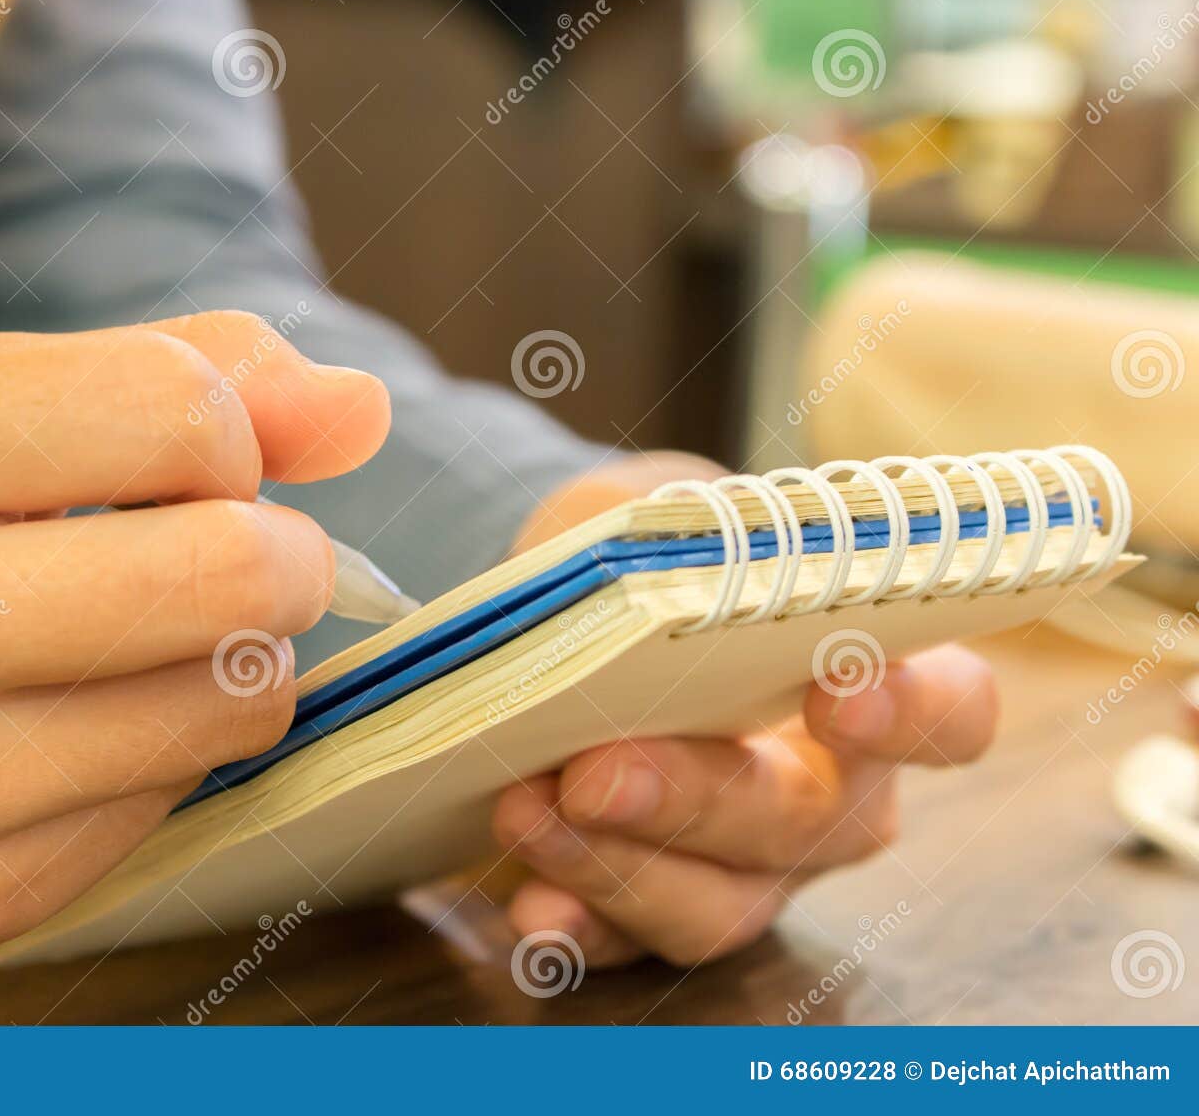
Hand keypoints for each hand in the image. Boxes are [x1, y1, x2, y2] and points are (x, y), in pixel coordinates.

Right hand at [0, 311, 388, 965]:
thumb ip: (155, 377)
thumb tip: (363, 408)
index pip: (176, 412)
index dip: (227, 433)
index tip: (191, 457)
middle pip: (237, 577)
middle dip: (277, 555)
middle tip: (228, 553)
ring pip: (236, 704)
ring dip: (231, 660)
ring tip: (134, 642)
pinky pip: (168, 805)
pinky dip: (155, 753)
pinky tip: (63, 732)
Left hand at [490, 452, 998, 967]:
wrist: (566, 630)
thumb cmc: (645, 569)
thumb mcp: (658, 525)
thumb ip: (675, 544)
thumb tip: (649, 574)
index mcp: (866, 686)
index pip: (950, 712)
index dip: (915, 712)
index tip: (840, 694)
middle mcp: (828, 799)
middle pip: (801, 823)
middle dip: (694, 799)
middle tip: (596, 770)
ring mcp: (748, 873)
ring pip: (715, 908)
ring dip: (613, 866)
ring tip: (524, 810)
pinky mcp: (651, 916)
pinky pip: (626, 948)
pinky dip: (575, 930)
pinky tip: (531, 912)